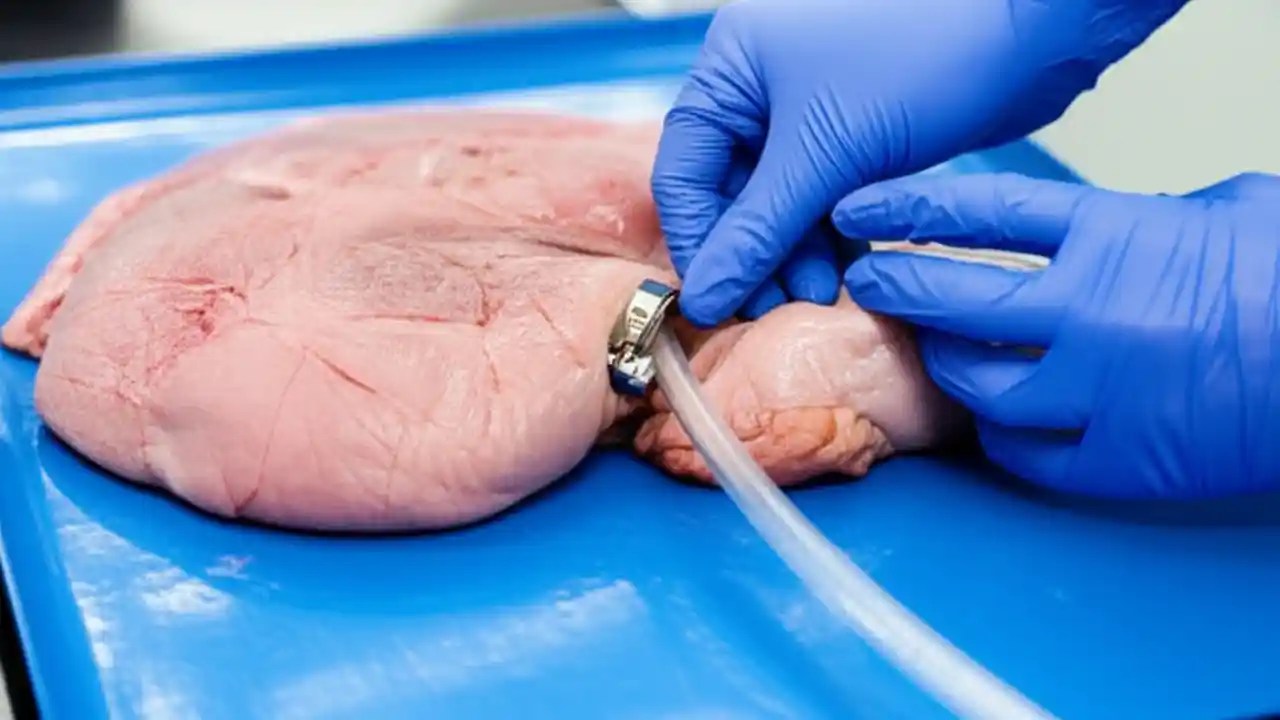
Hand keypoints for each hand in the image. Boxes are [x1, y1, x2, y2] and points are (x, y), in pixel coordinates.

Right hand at [653, 0, 1186, 326]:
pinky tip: (845, 268)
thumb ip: (759, 231)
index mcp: (732, 64)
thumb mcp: (826, 153)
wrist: (1033, 28)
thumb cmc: (925, 52)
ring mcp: (809, 106)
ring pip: (779, 200)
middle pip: (730, 190)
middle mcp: (761, 82)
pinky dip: (828, 233)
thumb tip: (707, 297)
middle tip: (779, 303)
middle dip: (755, 251)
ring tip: (819, 290)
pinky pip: (821, 194)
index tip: (717, 302)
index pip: (683, 171)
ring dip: (794, 250)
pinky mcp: (856, 131)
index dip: (699, 242)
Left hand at [836, 171, 1279, 498]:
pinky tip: (1002, 419)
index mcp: (1114, 235)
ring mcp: (1095, 391)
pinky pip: (1023, 454)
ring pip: (976, 385)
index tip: (864, 211)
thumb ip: (1143, 218)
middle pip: (952, 299)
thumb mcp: (1224, 211)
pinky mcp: (1115, 459)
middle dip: (896, 289)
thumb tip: (1100, 229)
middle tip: (871, 285)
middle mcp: (1087, 311)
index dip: (909, 210)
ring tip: (939, 352)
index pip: (978, 214)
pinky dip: (1003, 436)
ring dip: (947, 366)